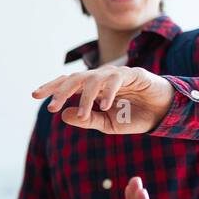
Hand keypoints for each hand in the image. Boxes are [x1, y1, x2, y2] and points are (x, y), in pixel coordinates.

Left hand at [32, 65, 173, 133]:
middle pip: (74, 78)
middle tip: (51, 106)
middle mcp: (101, 79)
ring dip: (85, 98)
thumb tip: (63, 115)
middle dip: (60, 91)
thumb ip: (86, 120)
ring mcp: (116, 75)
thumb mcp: (108, 124)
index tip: (34, 96)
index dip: (51, 87)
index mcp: (92, 89)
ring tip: (83, 115)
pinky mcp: (133, 74)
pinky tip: (104, 106)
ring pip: (93, 79)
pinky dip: (108, 92)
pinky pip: (115, 80)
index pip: (67, 84)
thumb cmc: (135, 116)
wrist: (163, 112)